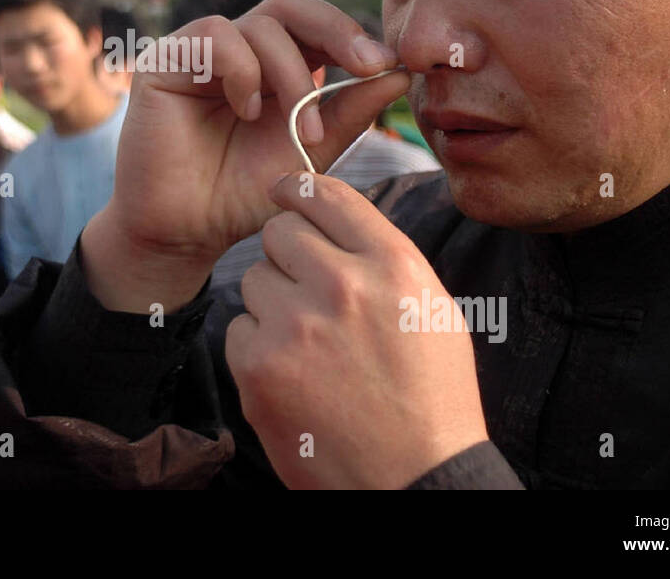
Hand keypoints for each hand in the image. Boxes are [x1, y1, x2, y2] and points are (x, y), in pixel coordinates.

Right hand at [81, 0, 408, 311]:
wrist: (186, 233)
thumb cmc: (243, 195)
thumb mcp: (311, 153)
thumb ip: (349, 113)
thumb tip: (399, 74)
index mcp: (272, 66)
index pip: (315, 25)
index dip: (352, 35)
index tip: (387, 66)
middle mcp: (237, 51)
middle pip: (291, 6)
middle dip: (337, 30)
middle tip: (366, 65)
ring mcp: (200, 53)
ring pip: (262, 24)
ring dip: (293, 75)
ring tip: (301, 130)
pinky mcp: (165, 61)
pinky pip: (215, 35)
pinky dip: (243, 69)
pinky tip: (247, 111)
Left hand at [224, 172, 488, 488]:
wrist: (415, 479)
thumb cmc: (431, 397)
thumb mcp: (429, 309)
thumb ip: (380, 257)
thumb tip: (331, 218)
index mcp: (392, 265)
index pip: (326, 194)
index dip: (296, 189)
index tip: (282, 191)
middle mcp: (343, 285)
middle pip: (279, 232)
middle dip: (287, 255)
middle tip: (306, 290)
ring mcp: (296, 326)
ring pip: (255, 279)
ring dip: (272, 303)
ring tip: (310, 346)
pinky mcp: (260, 368)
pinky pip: (238, 329)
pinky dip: (257, 349)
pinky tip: (293, 376)